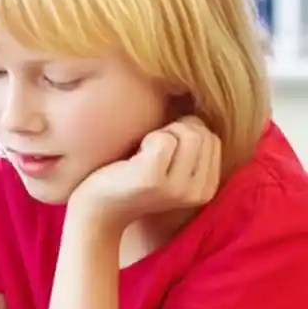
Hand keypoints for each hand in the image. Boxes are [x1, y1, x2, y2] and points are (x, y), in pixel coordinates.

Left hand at [70, 116, 220, 228]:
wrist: (95, 211)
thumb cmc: (128, 180)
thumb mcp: (169, 165)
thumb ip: (188, 145)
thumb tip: (191, 97)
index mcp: (205, 188)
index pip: (212, 139)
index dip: (184, 132)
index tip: (159, 149)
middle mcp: (197, 192)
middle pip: (203, 134)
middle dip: (174, 130)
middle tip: (147, 150)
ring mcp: (177, 187)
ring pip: (188, 133)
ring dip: (160, 134)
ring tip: (141, 155)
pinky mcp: (153, 179)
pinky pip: (163, 139)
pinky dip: (146, 140)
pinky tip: (131, 159)